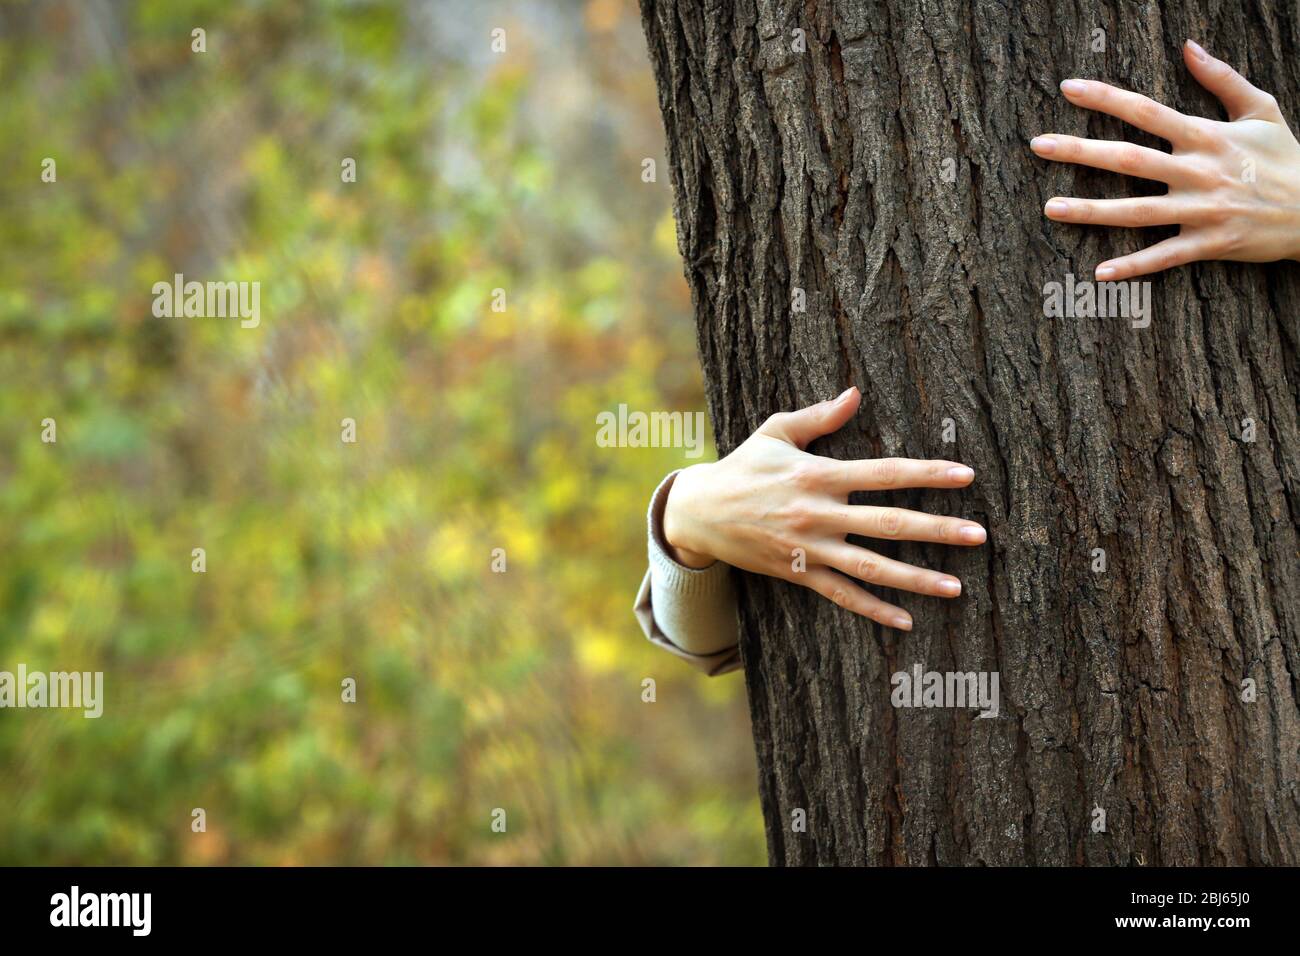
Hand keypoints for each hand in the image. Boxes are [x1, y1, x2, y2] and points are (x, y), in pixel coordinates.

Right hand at [661, 386, 985, 630]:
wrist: (699, 512)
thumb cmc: (743, 466)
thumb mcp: (777, 432)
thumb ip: (819, 417)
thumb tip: (856, 394)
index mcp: (819, 474)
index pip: (883, 473)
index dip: (927, 474)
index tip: (966, 476)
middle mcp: (819, 513)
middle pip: (888, 523)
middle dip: (937, 530)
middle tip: (979, 536)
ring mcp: (810, 548)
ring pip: (871, 567)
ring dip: (916, 578)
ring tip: (956, 587)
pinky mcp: (799, 574)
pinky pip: (842, 596)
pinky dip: (874, 610)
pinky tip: (906, 620)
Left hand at [1031, 38, 1299, 279]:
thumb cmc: (1286, 158)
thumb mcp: (1261, 110)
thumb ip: (1222, 79)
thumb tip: (1188, 47)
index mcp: (1207, 136)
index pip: (1147, 111)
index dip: (1106, 99)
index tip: (1068, 89)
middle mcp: (1199, 171)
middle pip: (1130, 159)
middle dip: (1081, 151)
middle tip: (1038, 145)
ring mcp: (1203, 209)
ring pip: (1136, 211)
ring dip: (1090, 211)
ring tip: (1049, 208)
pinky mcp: (1210, 244)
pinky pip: (1164, 257)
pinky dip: (1133, 266)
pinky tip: (1099, 272)